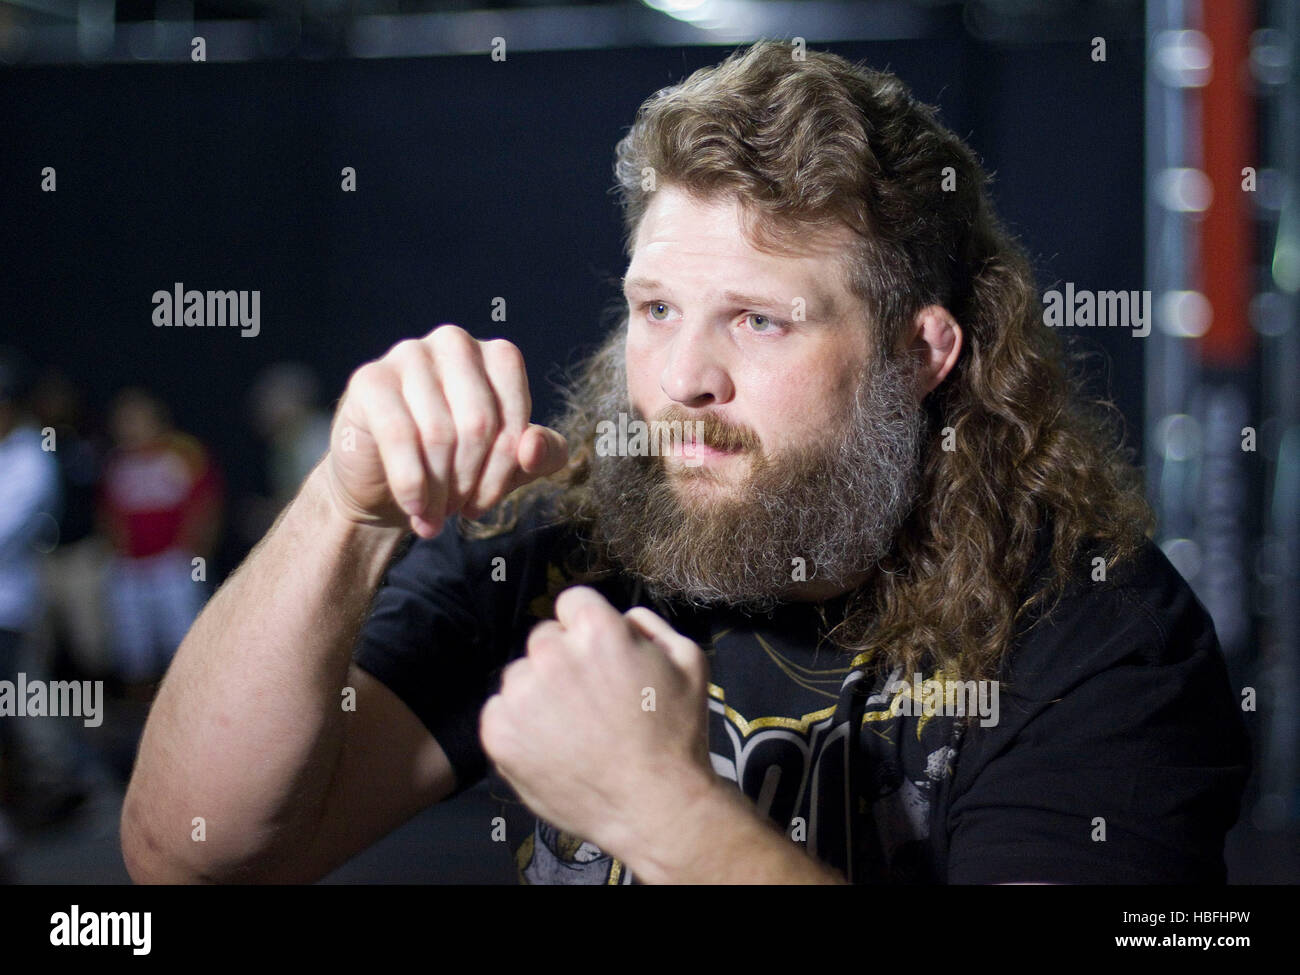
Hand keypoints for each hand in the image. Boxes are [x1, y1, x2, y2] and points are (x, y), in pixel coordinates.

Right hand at [324, 324, 568, 536]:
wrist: (385, 483)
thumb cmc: (456, 465)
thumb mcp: (512, 466)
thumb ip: (543, 455)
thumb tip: (532, 447)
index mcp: (498, 357)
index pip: (515, 414)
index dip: (504, 468)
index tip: (485, 501)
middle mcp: (455, 344)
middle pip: (479, 424)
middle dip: (471, 480)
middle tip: (457, 510)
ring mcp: (410, 354)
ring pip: (439, 433)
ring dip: (440, 488)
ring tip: (434, 513)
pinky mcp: (371, 378)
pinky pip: (400, 436)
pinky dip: (411, 482)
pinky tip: (414, 506)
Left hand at [479, 586, 714, 857]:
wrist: (654, 806)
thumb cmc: (677, 735)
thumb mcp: (689, 662)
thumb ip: (650, 625)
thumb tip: (621, 617)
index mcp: (595, 629)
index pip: (573, 603)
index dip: (589, 627)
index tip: (600, 657)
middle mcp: (550, 654)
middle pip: (544, 639)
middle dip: (564, 660)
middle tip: (591, 700)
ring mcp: (520, 695)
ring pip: (521, 677)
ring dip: (540, 693)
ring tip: (574, 729)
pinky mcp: (499, 733)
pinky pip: (501, 713)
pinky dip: (520, 727)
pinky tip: (554, 747)